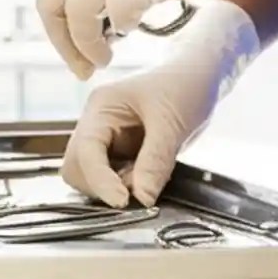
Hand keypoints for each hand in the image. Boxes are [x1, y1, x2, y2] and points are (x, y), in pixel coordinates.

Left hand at [36, 0, 277, 79]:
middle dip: (63, 42)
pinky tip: (144, 34)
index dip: (61, 21)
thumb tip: (113, 8)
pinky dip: (127, 35)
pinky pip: (117, 23)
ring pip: (75, 18)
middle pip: (51, 2)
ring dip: (87, 48)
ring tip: (108, 60)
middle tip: (84, 69)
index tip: (81, 46)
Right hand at [61, 0, 258, 206]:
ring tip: (146, 181)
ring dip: (113, 187)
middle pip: (77, 166)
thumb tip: (142, 198)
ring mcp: (105, 138)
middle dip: (101, 186)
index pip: (86, 150)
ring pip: (89, 175)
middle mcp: (96, 123)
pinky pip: (111, 177)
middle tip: (136, 193)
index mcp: (102, 106)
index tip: (123, 201)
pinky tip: (147, 178)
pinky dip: (125, 185)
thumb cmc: (185, 86)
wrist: (200, 77)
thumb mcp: (173, 123)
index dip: (100, 180)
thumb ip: (155, 161)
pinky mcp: (118, 151)